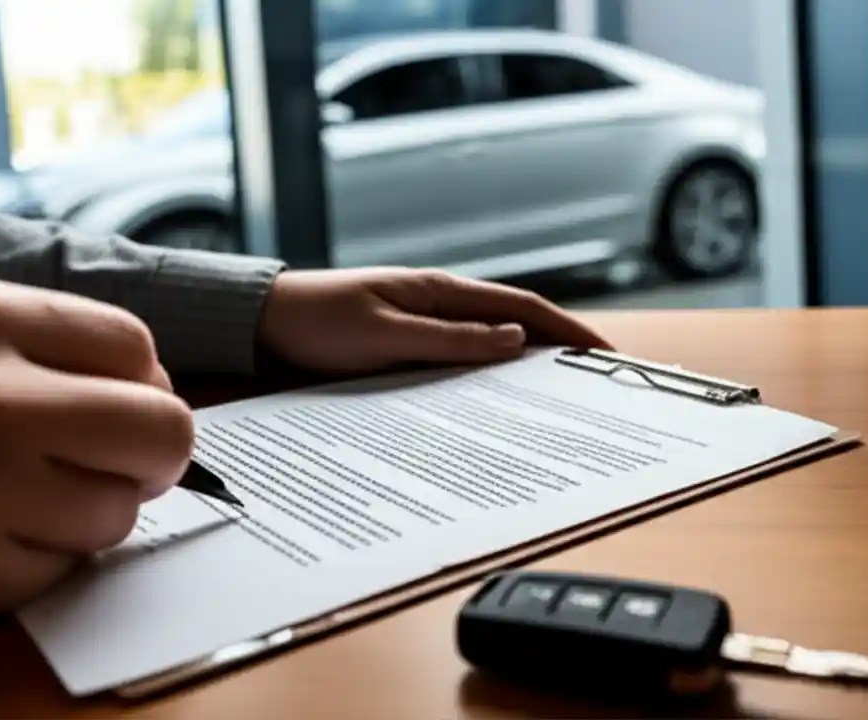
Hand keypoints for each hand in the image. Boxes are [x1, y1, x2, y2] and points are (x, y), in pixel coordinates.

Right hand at [0, 278, 192, 649]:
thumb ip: (32, 342)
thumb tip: (151, 384)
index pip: (136, 346)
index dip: (140, 381)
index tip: (120, 404)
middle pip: (162, 429)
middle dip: (149, 451)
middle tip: (112, 463)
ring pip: (120, 511)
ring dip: (85, 510)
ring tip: (9, 498)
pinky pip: (62, 570)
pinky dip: (33, 561)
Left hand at [257, 267, 612, 374]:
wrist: (261, 322)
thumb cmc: (316, 324)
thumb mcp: (383, 336)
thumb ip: (448, 339)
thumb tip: (516, 339)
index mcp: (439, 292)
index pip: (523, 307)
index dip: (569, 330)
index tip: (607, 355)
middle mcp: (438, 302)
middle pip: (516, 323)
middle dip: (561, 346)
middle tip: (599, 380)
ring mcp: (423, 321)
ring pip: (492, 341)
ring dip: (529, 362)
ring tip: (563, 393)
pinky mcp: (405, 342)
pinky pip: (462, 355)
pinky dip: (491, 370)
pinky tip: (499, 395)